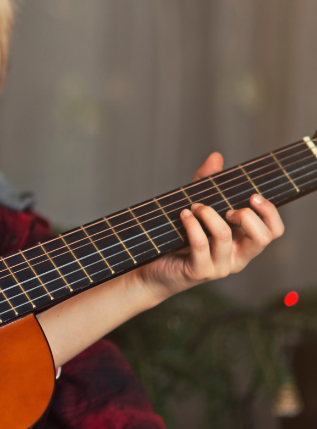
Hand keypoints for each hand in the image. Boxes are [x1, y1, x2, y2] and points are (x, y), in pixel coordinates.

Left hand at [135, 153, 283, 299]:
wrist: (154, 269)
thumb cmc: (179, 237)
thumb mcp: (196, 208)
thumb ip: (207, 184)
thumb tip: (216, 157)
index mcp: (244, 244)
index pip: (274, 231)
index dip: (269, 212)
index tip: (251, 196)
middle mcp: (238, 258)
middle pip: (262, 237)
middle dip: (246, 215)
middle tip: (226, 208)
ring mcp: (220, 267)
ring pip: (225, 235)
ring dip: (208, 213)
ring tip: (194, 206)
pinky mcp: (199, 271)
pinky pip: (200, 244)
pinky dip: (191, 224)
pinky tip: (184, 214)